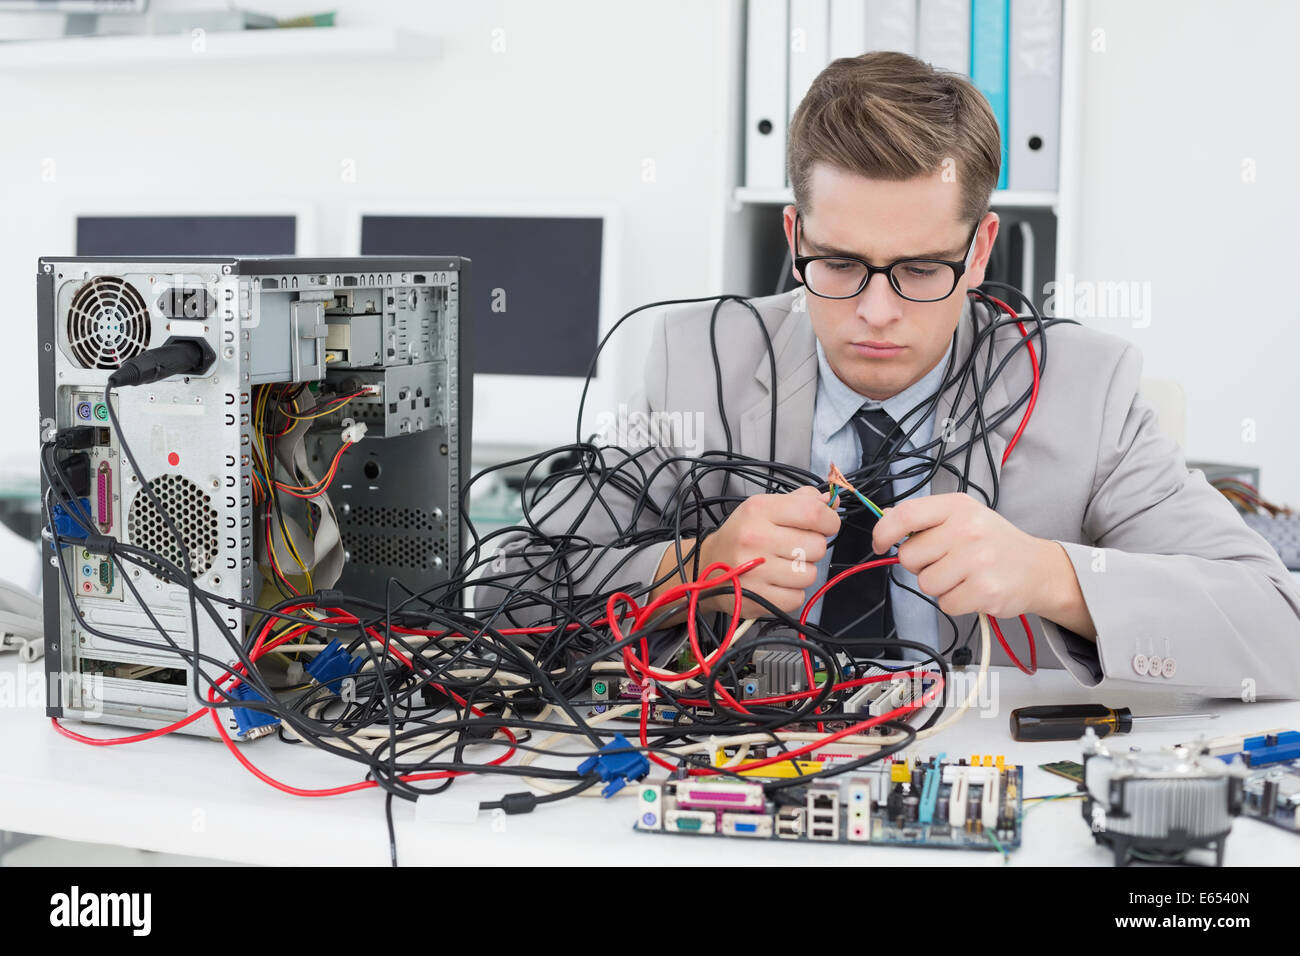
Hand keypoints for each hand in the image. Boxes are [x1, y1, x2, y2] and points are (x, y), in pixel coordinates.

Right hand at [654, 486, 840, 617]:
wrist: (706, 566)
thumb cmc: (742, 535)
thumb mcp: (764, 508)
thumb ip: (798, 501)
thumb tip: (829, 502)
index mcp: (759, 509)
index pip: (814, 513)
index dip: (830, 521)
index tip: (826, 526)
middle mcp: (755, 538)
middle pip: (816, 546)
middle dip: (812, 548)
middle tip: (795, 549)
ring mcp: (753, 571)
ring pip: (810, 575)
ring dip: (803, 572)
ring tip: (784, 567)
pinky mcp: (755, 598)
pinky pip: (797, 598)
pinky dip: (793, 593)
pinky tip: (778, 584)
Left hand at [871, 492, 1095, 635]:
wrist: (1039, 569)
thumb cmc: (994, 543)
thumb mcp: (964, 517)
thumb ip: (926, 518)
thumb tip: (886, 518)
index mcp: (957, 507)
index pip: (904, 515)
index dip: (883, 532)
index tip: (880, 544)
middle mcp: (967, 530)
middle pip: (909, 556)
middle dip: (920, 564)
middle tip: (946, 561)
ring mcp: (977, 561)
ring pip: (925, 583)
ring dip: (939, 585)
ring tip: (963, 575)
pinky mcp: (984, 591)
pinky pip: (944, 604)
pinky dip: (954, 601)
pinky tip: (973, 589)